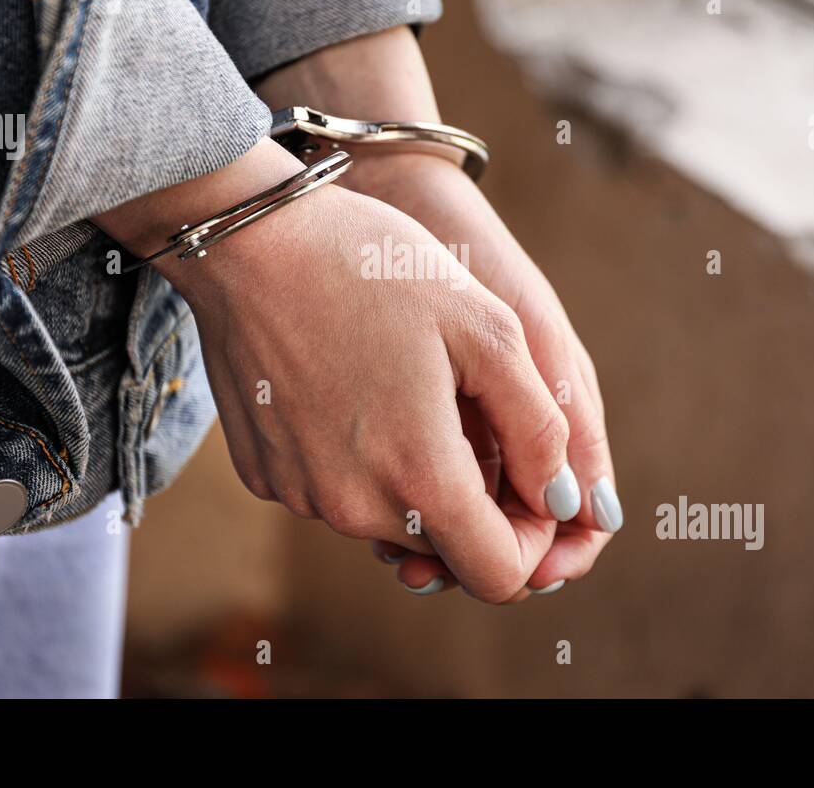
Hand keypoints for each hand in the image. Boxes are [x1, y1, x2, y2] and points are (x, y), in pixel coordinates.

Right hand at [257, 27, 619, 596]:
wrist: (250, 238)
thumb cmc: (376, 268)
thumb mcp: (488, 329)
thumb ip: (540, 429)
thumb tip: (563, 502)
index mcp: (420, 479)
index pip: (497, 575)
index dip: (532, 539)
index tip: (532, 483)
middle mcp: (353, 507)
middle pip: (442, 546)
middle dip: (474, 500)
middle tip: (472, 415)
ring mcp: (300, 493)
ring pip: (387, 517)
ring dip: (414, 475)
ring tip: (411, 389)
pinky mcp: (263, 473)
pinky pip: (332, 489)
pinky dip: (357, 457)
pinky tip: (354, 386)